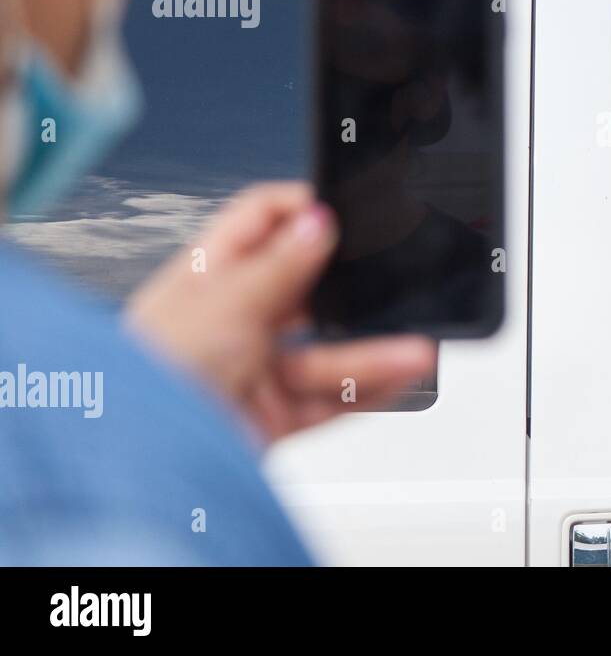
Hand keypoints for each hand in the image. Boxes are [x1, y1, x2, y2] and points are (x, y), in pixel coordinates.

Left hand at [125, 182, 436, 441]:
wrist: (137, 462)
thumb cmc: (150, 376)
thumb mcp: (224, 304)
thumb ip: (280, 265)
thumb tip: (317, 221)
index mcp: (207, 275)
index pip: (261, 222)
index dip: (304, 209)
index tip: (348, 208)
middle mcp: (232, 319)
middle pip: (306, 289)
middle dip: (350, 285)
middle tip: (389, 273)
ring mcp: (254, 369)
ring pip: (326, 351)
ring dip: (374, 348)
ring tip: (415, 346)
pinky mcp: (271, 416)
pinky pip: (332, 398)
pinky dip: (369, 389)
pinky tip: (400, 374)